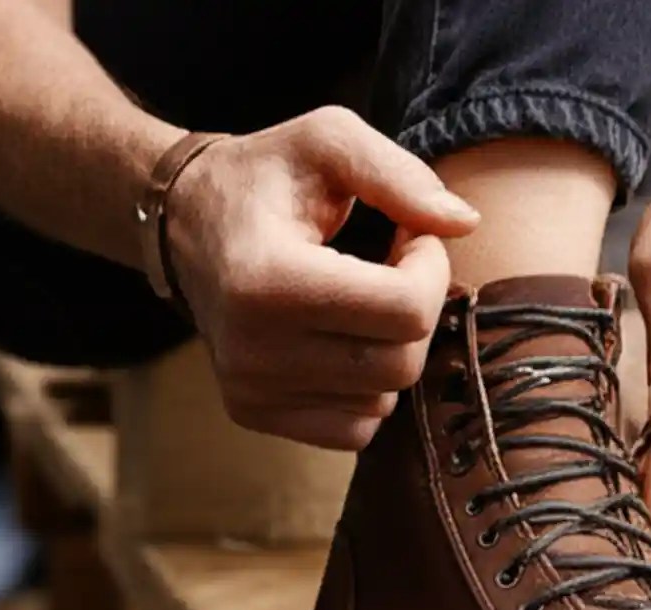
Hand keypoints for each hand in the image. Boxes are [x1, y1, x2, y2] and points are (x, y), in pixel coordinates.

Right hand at [164, 106, 479, 449]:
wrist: (184, 222)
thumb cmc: (263, 176)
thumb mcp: (327, 141)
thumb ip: (398, 174)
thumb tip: (465, 224)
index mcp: (267, 278)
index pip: (404, 308)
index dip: (430, 266)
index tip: (411, 235)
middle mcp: (251, 348)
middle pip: (401, 361)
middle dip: (416, 306)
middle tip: (394, 264)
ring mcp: (249, 388)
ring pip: (384, 398)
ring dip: (392, 345)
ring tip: (362, 296)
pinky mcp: (252, 412)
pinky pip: (356, 428)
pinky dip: (366, 386)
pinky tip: (344, 337)